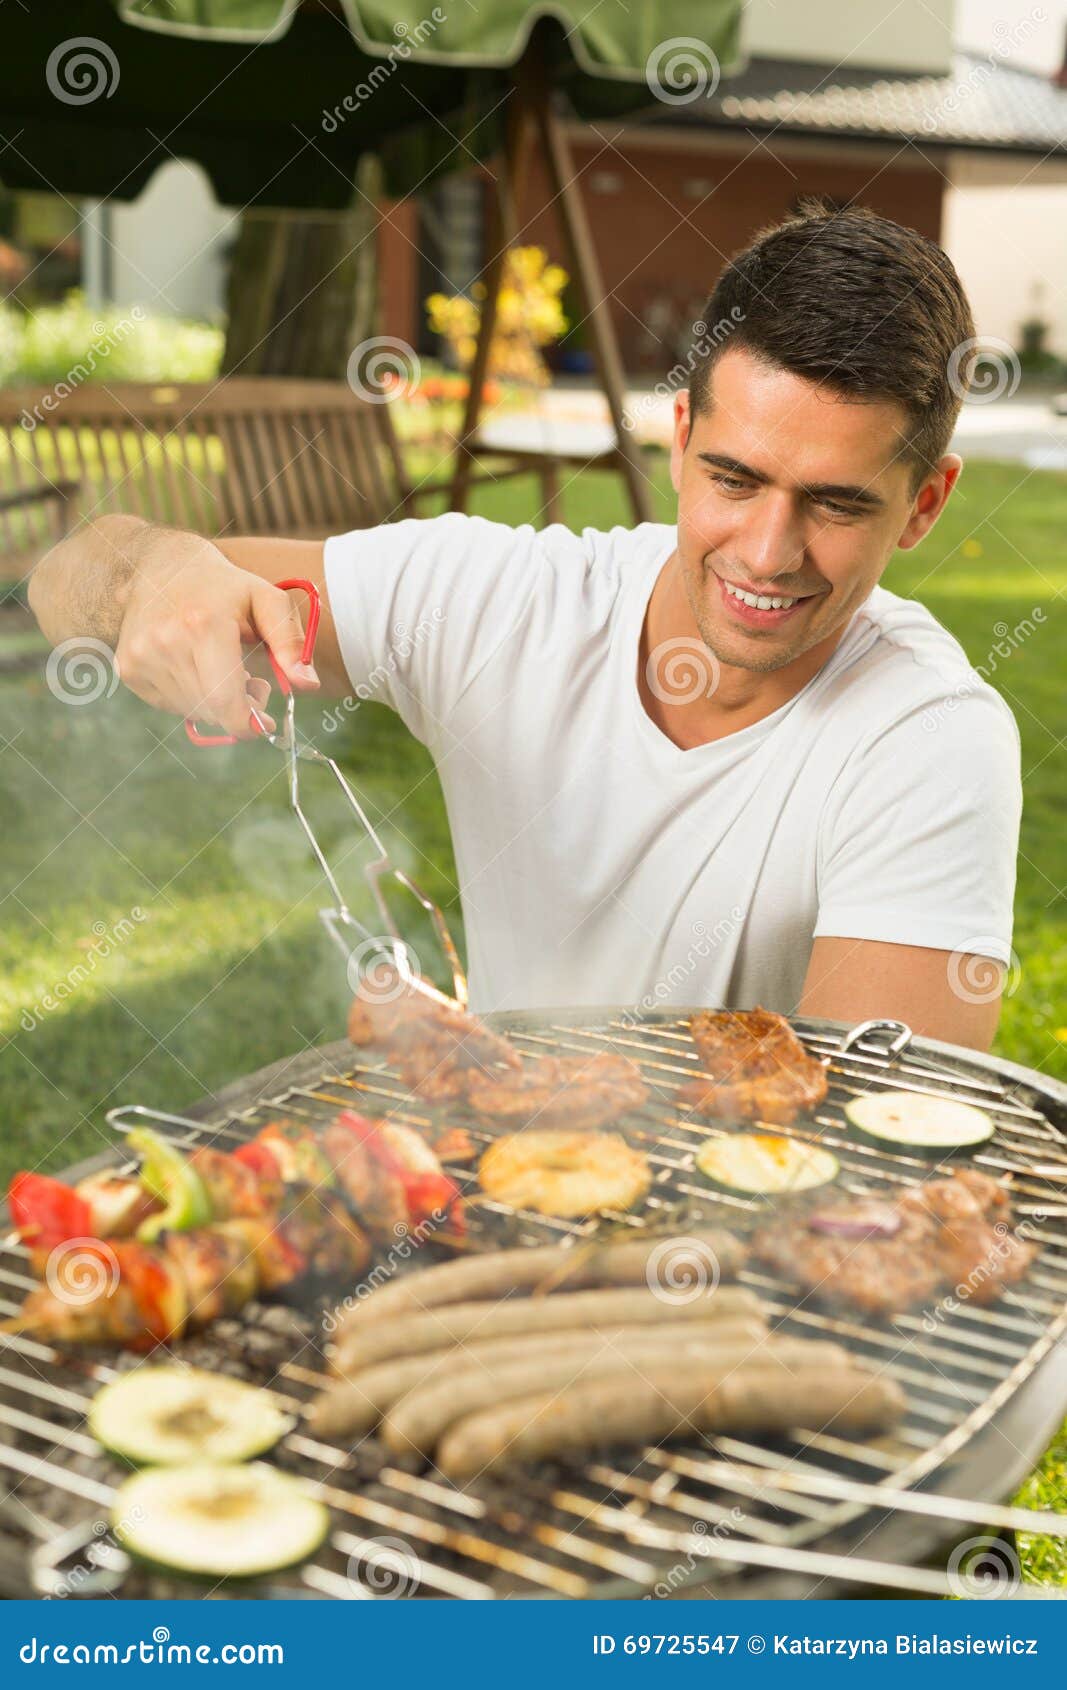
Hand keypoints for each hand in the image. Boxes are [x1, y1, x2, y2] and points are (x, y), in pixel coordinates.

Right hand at [114, 530, 319, 737]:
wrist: (158, 565)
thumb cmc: (222, 585)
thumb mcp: (265, 599)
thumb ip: (290, 642)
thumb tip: (307, 684)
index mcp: (202, 624)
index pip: (223, 701)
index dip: (247, 723)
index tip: (264, 723)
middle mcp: (165, 642)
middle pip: (211, 710)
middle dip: (237, 708)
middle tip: (249, 681)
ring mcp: (141, 657)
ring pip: (191, 710)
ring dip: (214, 702)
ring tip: (220, 667)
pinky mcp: (128, 669)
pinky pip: (170, 705)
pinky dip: (190, 696)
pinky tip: (195, 666)